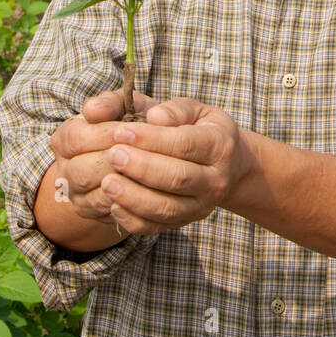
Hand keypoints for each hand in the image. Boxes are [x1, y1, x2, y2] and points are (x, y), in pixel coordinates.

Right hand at [48, 89, 156, 229]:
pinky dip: (135, 203)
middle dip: (118, 161)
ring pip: (99, 197)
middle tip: (146, 153)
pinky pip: (114, 216)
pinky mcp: (98, 216)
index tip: (132, 129)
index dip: (105, 134)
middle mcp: (66, 171)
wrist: (144, 152)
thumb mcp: (127, 104)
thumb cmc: (134, 121)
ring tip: (155, 170)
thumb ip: (112, 101)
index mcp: (66, 139)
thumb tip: (92, 109)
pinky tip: (155, 190)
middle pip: (84, 172)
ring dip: (128, 184)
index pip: (76, 139)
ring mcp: (80, 197)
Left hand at [99, 97, 251, 236]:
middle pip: (177, 178)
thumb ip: (174, 109)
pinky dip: (133, 220)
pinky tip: (113, 205)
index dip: (151, 139)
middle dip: (141, 168)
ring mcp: (202, 205)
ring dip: (133, 197)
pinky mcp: (185, 222)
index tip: (120, 132)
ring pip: (167, 208)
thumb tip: (154, 116)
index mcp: (220, 145)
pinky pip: (157, 227)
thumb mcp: (195, 110)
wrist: (228, 165)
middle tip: (112, 155)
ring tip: (106, 183)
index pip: (184, 144)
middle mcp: (216, 179)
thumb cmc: (201, 130)